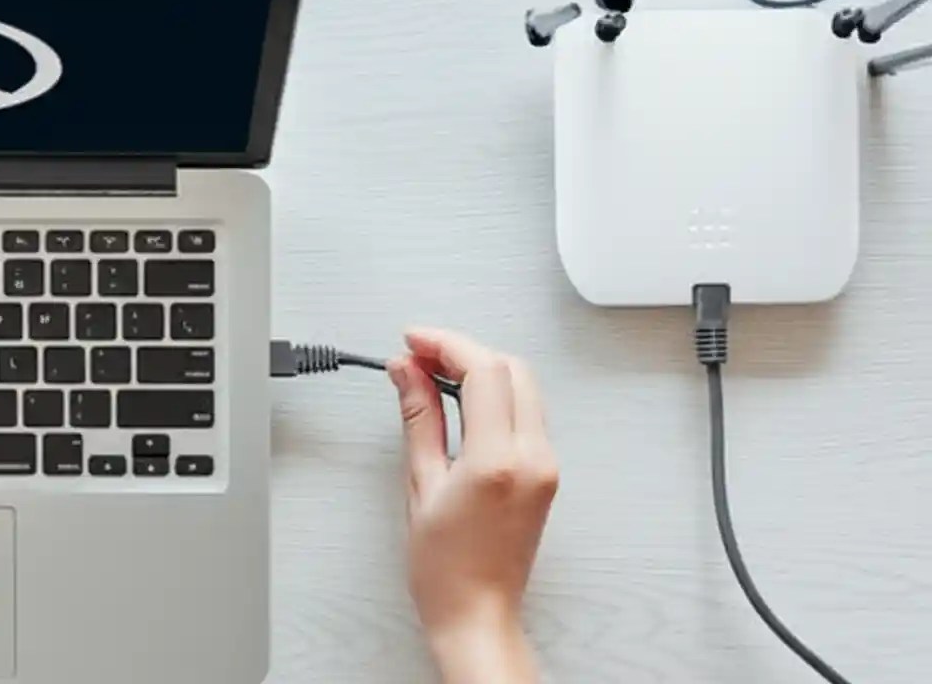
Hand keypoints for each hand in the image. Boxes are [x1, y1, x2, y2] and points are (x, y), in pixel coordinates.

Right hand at [388, 329, 557, 683]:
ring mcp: (545, 464)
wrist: (477, 613)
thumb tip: (406, 372)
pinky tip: (460, 401)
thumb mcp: (419, 484)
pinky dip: (495, 395)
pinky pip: (526, 412)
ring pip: (523, 386)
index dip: (446, 344)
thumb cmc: (445, 569)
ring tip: (434, 376)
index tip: (414, 341)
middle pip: (511, 369)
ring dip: (481, 370)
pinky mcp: (546, 471)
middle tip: (420, 355)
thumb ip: (418, 418)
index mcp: (498, 461)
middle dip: (464, 351)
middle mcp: (532, 457)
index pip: (484, 371)